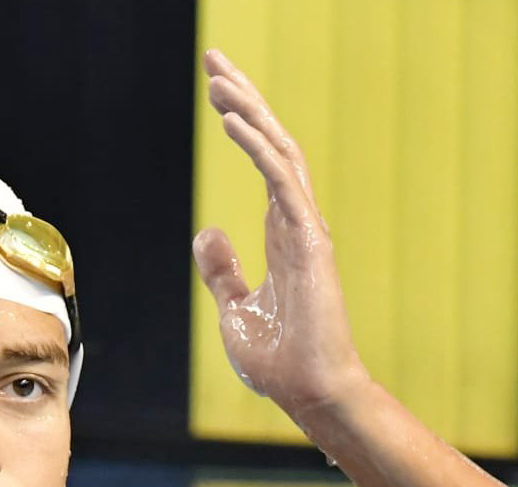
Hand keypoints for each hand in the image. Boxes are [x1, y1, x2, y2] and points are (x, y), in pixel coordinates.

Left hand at [192, 49, 369, 417]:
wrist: (309, 394)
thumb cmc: (280, 360)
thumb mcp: (235, 309)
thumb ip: (223, 270)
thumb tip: (207, 232)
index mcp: (285, 233)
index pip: (264, 161)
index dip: (242, 121)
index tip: (217, 87)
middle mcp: (298, 222)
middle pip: (272, 144)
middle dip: (244, 99)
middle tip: (215, 61)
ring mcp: (307, 230)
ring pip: (279, 153)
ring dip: (248, 112)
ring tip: (218, 79)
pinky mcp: (309, 243)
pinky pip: (283, 183)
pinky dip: (257, 149)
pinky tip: (233, 122)